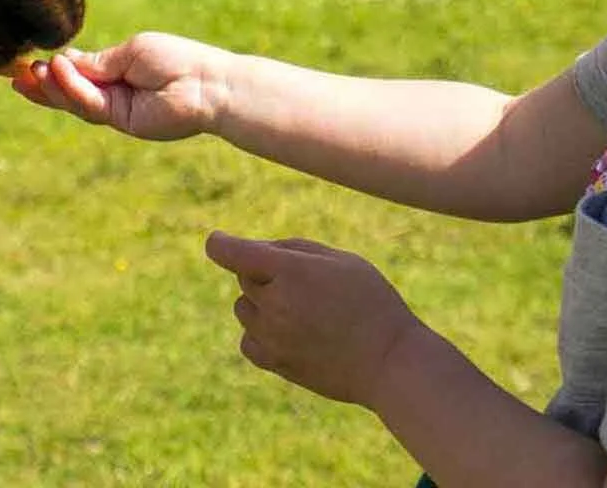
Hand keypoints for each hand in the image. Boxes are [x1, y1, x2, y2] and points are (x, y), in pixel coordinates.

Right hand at [9, 33, 230, 140]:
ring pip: (75, 102)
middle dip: (42, 87)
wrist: (205, 83)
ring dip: (52, 88)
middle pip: (68, 93)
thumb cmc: (176, 58)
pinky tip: (58, 71)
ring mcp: (116, 109)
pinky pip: (90, 105)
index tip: (24, 66)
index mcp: (115, 71)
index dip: (51, 73)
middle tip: (15, 77)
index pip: (76, 74)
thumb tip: (63, 60)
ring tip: (33, 72)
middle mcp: (112, 92)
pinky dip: (73, 89)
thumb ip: (97, 63)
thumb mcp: (129, 52)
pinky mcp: (121, 122)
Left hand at [204, 231, 424, 407]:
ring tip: (301, 309)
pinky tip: (287, 331)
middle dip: (265, 273)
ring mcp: (273, 337)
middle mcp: (275, 304)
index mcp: (291, 272)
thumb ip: (295, 249)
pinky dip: (259, 333)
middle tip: (305, 282)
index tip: (217, 241)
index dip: (221, 244)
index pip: (234, 253)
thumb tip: (259, 252)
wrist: (389, 361)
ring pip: (243, 309)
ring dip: (261, 302)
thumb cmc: (371, 302)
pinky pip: (248, 341)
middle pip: (245, 278)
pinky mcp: (276, 364)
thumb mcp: (341, 260)